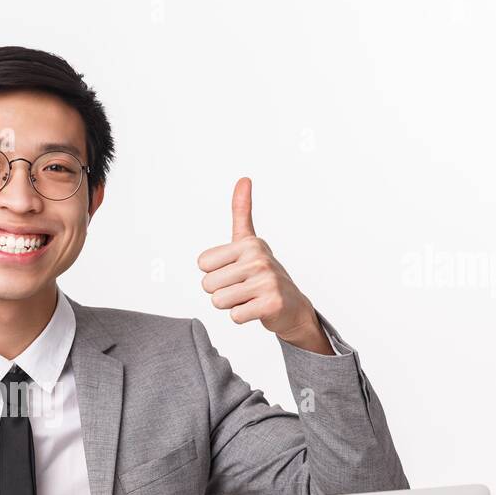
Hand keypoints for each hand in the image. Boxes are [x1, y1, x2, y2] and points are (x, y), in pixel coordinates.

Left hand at [196, 178, 330, 353]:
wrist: (292, 306)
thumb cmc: (264, 274)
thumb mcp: (250, 241)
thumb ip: (242, 212)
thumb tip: (244, 178)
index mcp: (249, 243)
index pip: (203, 264)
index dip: (215, 273)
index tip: (235, 271)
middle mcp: (259, 259)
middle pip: (208, 285)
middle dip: (222, 291)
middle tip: (243, 288)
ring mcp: (267, 281)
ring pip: (219, 301)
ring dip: (232, 305)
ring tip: (250, 297)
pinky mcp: (271, 303)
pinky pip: (235, 316)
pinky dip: (243, 316)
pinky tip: (257, 308)